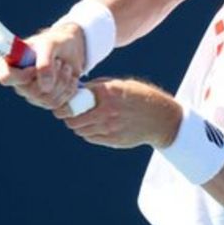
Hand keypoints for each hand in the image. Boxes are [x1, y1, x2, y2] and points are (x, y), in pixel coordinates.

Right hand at [0, 23, 85, 109]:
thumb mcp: (50, 44)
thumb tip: (45, 87)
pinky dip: (69, 91)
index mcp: (11, 63)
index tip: (35, 67)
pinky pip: (58, 105)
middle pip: (31, 92)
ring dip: (63, 82)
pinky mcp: (46, 101)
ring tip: (66, 67)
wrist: (72, 49)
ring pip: (47, 100)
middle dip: (52, 76)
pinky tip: (71, 78)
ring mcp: (32, 93)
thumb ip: (44, 62)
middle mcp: (19, 81)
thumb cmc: (55, 43)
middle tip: (59, 61)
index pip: (5, 77)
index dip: (21, 76)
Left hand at [53, 78, 181, 148]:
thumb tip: (77, 89)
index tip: (62, 103)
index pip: (75, 100)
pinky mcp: (113, 140)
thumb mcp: (121, 84)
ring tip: (81, 120)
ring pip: (81, 130)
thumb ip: (99, 86)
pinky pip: (91, 138)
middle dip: (68, 116)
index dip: (65, 103)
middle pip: (74, 119)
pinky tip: (92, 127)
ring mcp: (110, 128)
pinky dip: (87, 133)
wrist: (161, 119)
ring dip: (77, 125)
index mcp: (107, 93)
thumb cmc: (140, 97)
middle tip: (68, 113)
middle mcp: (107, 111)